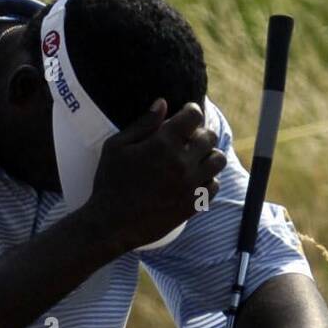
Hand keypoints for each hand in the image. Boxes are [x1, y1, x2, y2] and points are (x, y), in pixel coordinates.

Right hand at [85, 100, 226, 252]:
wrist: (112, 225)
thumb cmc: (109, 182)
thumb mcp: (117, 146)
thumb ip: (143, 123)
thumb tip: (163, 103)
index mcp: (163, 143)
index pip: (194, 115)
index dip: (190, 111)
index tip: (184, 115)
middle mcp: (182, 163)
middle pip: (209, 137)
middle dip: (199, 133)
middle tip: (187, 139)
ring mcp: (190, 185)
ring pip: (218, 160)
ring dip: (208, 155)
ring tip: (194, 159)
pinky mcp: (193, 204)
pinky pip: (214, 185)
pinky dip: (207, 179)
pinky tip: (192, 179)